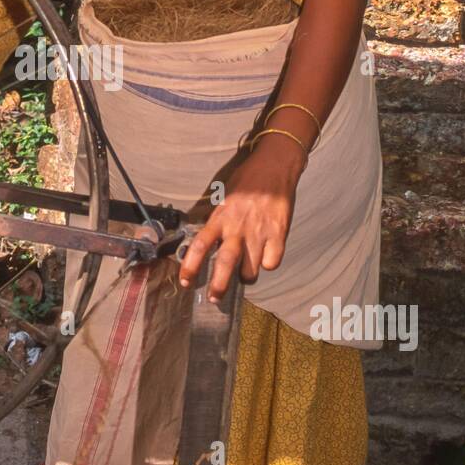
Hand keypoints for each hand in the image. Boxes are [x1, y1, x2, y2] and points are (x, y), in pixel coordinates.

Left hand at [177, 136, 304, 302]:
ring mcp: (259, 232)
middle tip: (216, 298)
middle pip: (225, 263)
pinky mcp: (279, 234)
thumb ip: (219, 222)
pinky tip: (267, 256)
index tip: (186, 281)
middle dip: (219, 285)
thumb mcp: (225, 199)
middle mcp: (237, 227)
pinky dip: (269, 264)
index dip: (190, 266)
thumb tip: (210, 245)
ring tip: (245, 272)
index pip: (200, 245)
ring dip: (247, 276)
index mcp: (220, 218)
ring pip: (251, 269)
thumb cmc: (247, 182)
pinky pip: (272, 262)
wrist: (275, 166)